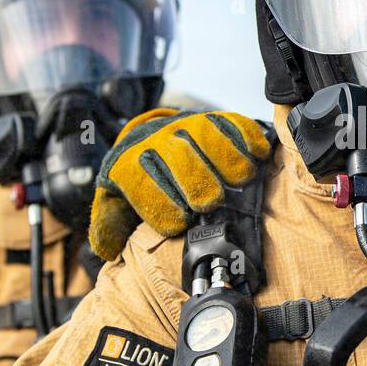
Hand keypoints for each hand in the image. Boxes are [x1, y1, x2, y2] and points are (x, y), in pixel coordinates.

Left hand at [89, 108, 271, 260]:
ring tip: (241, 178)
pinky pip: (232, 122)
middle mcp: (159, 140)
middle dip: (197, 180)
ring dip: (227, 156)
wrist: (153, 135)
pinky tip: (258, 154)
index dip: (163, 205)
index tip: (179, 224)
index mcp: (131, 163)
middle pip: (180, 157)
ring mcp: (187, 125)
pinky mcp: (214, 117)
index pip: (144, 182)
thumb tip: (108, 248)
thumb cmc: (142, 180)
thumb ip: (111, 223)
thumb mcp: (118, 199)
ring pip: (208, 135)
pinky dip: (247, 137)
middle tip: (210, 201)